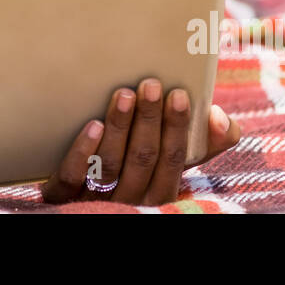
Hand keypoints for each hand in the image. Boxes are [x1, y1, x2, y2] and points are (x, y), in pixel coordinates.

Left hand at [40, 78, 240, 205]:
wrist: (89, 200)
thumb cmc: (140, 169)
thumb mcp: (172, 161)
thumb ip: (205, 141)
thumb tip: (220, 115)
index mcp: (160, 192)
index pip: (174, 159)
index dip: (177, 127)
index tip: (178, 94)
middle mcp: (131, 199)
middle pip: (143, 158)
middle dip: (149, 120)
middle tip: (150, 84)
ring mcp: (97, 200)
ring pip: (110, 165)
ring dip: (119, 127)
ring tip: (123, 94)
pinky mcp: (64, 197)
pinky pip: (73, 179)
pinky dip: (83, 153)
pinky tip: (92, 126)